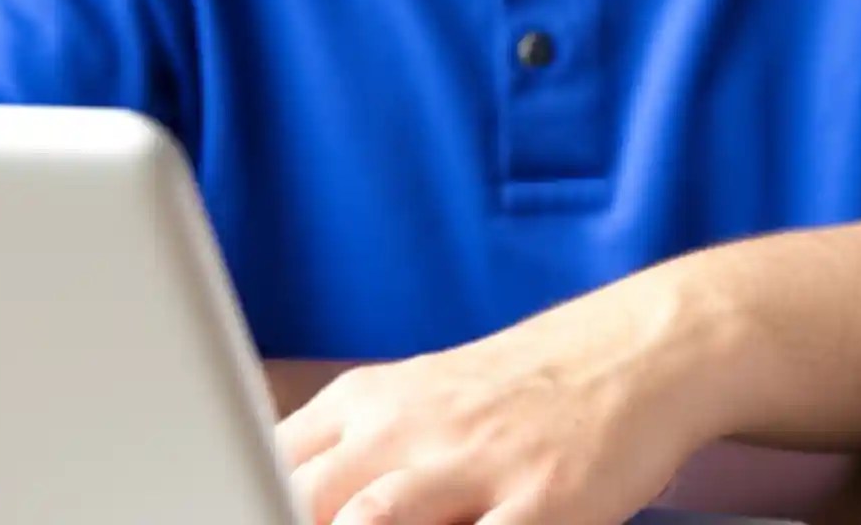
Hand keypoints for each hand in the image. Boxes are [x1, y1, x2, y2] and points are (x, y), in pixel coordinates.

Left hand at [276, 280, 740, 523]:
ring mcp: (474, 462)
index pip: (264, 461)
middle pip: (302, 496)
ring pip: (370, 523)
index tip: (231, 510)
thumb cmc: (512, 392)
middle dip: (272, 519)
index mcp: (364, 402)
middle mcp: (408, 427)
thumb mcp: (411, 400)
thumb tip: (269, 489)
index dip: (239, 494)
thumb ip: (342, 451)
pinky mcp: (544, 500)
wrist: (630, 353)